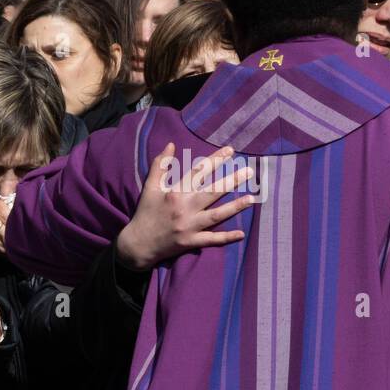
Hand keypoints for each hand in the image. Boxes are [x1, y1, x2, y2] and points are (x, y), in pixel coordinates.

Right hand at [116, 142, 255, 270]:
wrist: (138, 244)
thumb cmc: (145, 213)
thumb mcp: (150, 187)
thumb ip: (160, 165)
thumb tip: (170, 144)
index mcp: (176, 193)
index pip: (199, 171)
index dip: (216, 159)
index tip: (230, 150)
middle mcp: (185, 208)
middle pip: (213, 191)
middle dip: (232, 180)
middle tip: (249, 171)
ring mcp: (189, 226)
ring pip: (217, 215)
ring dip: (235, 207)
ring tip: (251, 198)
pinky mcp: (191, 242)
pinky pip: (212, 239)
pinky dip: (226, 237)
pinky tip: (241, 234)